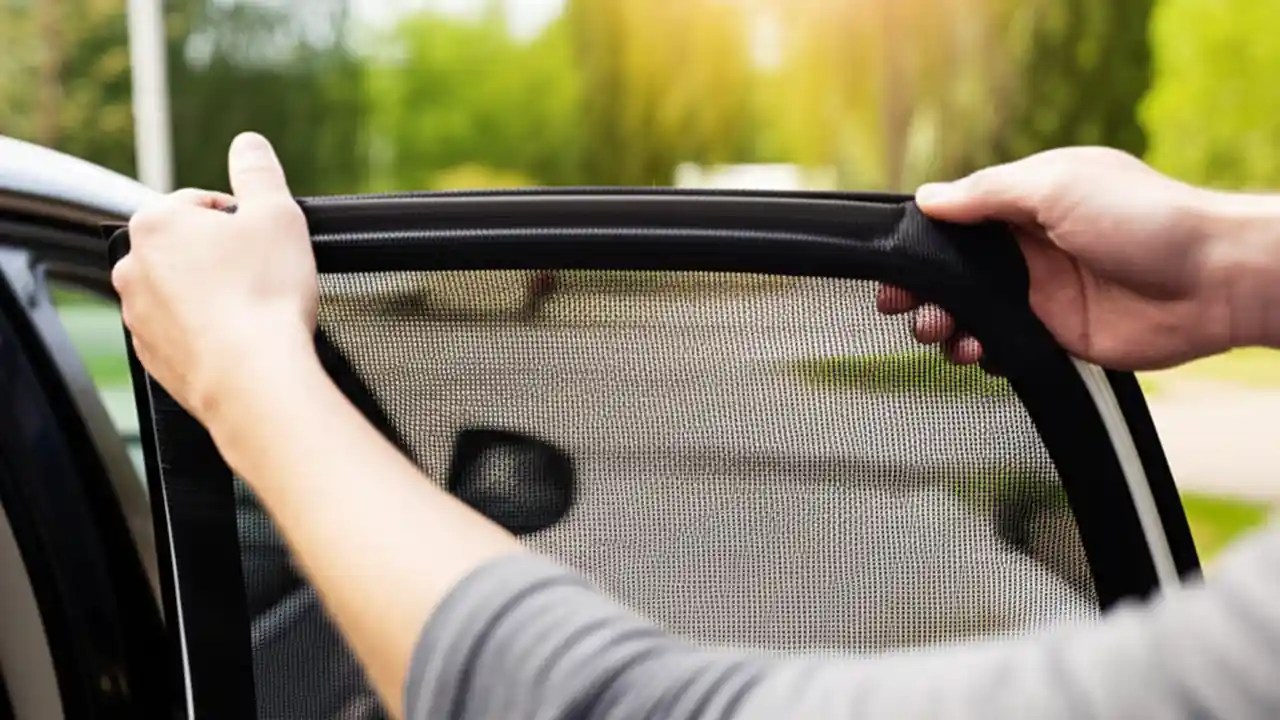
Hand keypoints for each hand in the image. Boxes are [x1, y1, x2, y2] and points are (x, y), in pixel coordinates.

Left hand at [113, 132, 318, 421]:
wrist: (253, 378)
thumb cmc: (265, 295)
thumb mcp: (277, 215)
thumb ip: (259, 172)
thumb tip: (248, 144)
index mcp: (156, 222)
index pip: (204, 204)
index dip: (244, 220)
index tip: (268, 243)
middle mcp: (133, 266)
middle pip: (189, 246)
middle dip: (224, 256)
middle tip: (263, 275)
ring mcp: (138, 314)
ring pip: (182, 289)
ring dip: (214, 293)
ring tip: (253, 309)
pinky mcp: (151, 355)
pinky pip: (182, 330)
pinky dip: (208, 330)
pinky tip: (240, 337)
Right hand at [878, 147, 1247, 370]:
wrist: (1210, 280)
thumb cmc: (1143, 219)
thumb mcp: (1055, 186)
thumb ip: (986, 195)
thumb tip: (928, 198)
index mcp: (1025, 204)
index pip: (954, 225)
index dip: (919, 247)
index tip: (890, 269)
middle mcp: (1028, 250)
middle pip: (952, 275)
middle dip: (920, 293)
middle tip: (901, 307)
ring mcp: (1040, 295)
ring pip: (970, 315)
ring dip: (945, 326)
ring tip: (943, 334)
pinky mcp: (1055, 336)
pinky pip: (1001, 348)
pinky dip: (981, 354)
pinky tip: (980, 352)